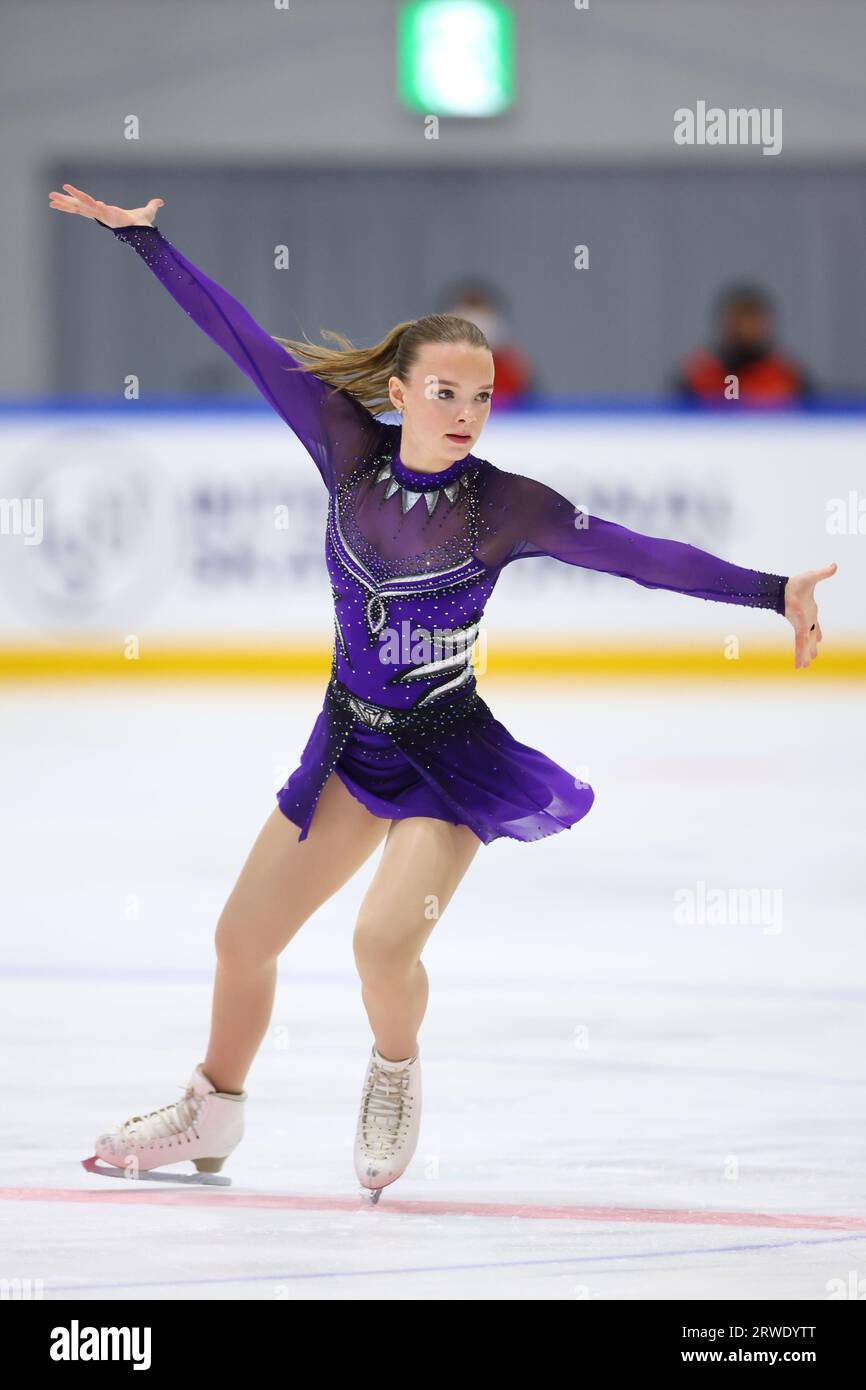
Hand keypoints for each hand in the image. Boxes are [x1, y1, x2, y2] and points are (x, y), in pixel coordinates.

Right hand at [48, 183, 163, 229]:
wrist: (144, 229)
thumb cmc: (144, 224)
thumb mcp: (147, 211)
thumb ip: (153, 205)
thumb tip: (161, 202)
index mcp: (106, 212)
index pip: (88, 206)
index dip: (77, 202)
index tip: (67, 197)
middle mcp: (100, 213)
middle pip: (78, 206)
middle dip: (64, 203)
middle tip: (49, 198)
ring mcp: (99, 213)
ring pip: (78, 205)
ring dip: (64, 201)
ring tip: (50, 198)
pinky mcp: (101, 213)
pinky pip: (87, 204)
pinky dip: (77, 199)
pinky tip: (66, 195)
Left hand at [783, 562, 835, 668]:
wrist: (783, 588)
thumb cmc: (795, 583)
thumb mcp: (811, 578)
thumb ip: (823, 574)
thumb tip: (834, 565)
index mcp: (810, 613)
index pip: (814, 626)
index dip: (817, 633)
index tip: (819, 640)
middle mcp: (806, 622)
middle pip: (810, 638)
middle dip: (810, 648)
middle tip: (811, 659)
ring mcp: (801, 626)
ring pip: (805, 644)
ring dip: (804, 654)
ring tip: (804, 666)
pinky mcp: (797, 628)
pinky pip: (800, 643)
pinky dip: (799, 653)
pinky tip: (797, 663)